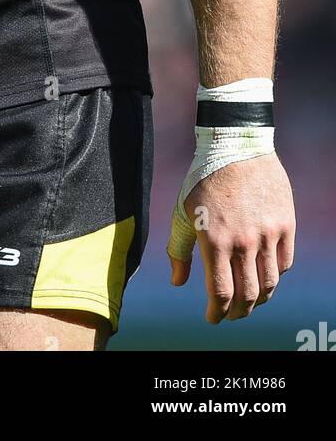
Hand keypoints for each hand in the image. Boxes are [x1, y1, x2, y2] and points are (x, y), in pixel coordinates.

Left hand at [167, 154, 294, 322]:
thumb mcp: (182, 211)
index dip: (217, 313)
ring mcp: (268, 234)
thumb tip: (178, 283)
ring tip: (249, 301)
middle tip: (232, 315)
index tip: (212, 319)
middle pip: (248, 295)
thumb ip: (179, 248)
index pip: (220, 293)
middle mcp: (244, 241)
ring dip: (259, 299)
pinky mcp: (285, 224)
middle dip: (239, 312)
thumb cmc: (203, 179)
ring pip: (269, 284)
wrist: (235, 145)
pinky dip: (274, 276)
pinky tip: (263, 276)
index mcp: (215, 240)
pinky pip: (284, 263)